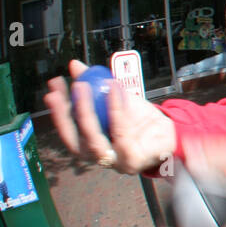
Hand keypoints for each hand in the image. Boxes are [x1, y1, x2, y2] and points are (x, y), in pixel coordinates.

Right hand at [44, 59, 176, 174]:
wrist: (170, 131)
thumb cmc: (140, 119)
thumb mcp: (116, 98)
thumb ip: (95, 84)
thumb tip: (75, 65)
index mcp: (90, 143)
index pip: (67, 130)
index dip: (58, 110)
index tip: (55, 86)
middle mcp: (98, 156)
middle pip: (75, 141)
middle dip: (66, 115)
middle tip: (69, 87)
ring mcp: (113, 161)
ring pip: (93, 140)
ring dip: (87, 112)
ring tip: (89, 85)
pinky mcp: (131, 161)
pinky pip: (120, 134)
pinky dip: (116, 110)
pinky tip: (114, 90)